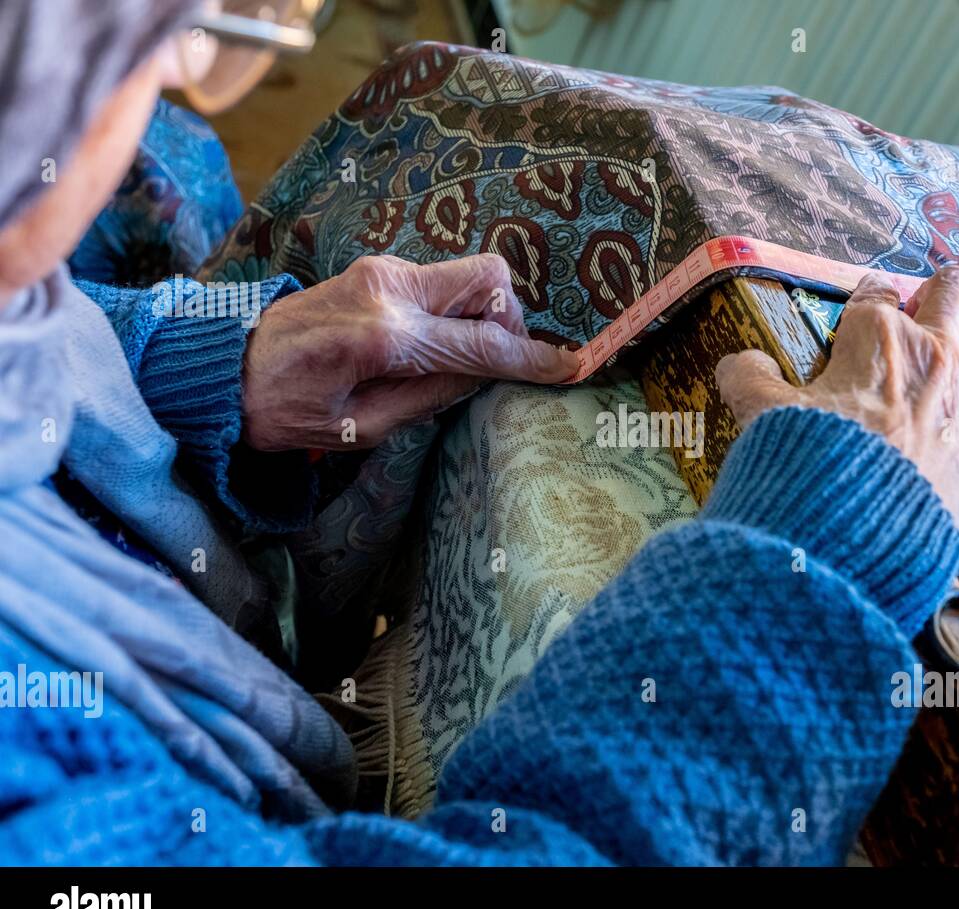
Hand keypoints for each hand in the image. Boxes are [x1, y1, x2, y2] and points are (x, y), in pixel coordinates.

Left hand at [242, 253, 577, 450]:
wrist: (224, 368)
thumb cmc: (287, 412)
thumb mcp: (366, 426)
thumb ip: (434, 396)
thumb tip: (486, 373)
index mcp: (386, 336)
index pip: (482, 344)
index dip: (531, 359)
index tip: (571, 367)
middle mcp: (390, 289)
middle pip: (490, 278)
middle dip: (509, 318)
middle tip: (492, 360)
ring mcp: (382, 270)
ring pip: (470, 274)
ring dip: (481, 313)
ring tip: (454, 356)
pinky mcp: (375, 268)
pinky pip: (441, 281)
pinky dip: (454, 309)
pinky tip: (428, 343)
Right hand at [715, 265, 958, 526]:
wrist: (853, 526)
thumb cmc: (806, 457)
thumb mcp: (760, 411)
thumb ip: (749, 378)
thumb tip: (740, 363)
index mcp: (876, 335)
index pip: (877, 293)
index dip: (869, 300)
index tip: (863, 315)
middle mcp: (933, 354)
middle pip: (955, 291)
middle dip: (945, 292)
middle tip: (931, 309)